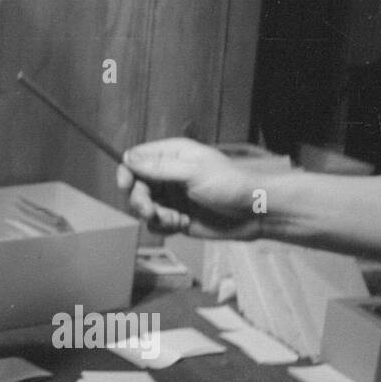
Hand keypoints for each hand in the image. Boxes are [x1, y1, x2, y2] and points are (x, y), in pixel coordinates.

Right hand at [116, 138, 263, 239]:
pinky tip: (182, 223)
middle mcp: (168, 175)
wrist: (254, 213)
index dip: (127, 172)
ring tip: (173, 219)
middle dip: (140, 200)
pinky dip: (163, 226)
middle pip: (135, 186)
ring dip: (153, 215)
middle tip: (150, 210)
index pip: (136, 159)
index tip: (126, 185)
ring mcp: (171, 197)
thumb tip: (128, 159)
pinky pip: (155, 223)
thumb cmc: (230, 185)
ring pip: (143, 206)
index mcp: (172, 155)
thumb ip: (158, 167)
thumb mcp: (192, 172)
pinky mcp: (176, 217)